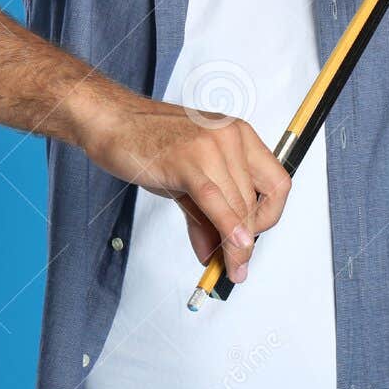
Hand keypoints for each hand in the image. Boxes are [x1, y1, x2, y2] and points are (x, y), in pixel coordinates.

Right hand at [76, 95, 290, 283]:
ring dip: (236, 245)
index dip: (269, 216)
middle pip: (256, 200)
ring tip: (229, 268)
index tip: (253, 237)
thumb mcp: (188, 180)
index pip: (277, 183)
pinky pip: (215, 202)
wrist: (112, 120)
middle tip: (236, 265)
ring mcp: (212, 146)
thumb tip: (218, 253)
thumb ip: (206, 216)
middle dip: (248, 239)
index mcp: (240, 136)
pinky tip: (228, 249)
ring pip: (239, 205)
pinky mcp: (188, 159)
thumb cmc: (149, 143)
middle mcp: (232, 137)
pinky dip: (226, 228)